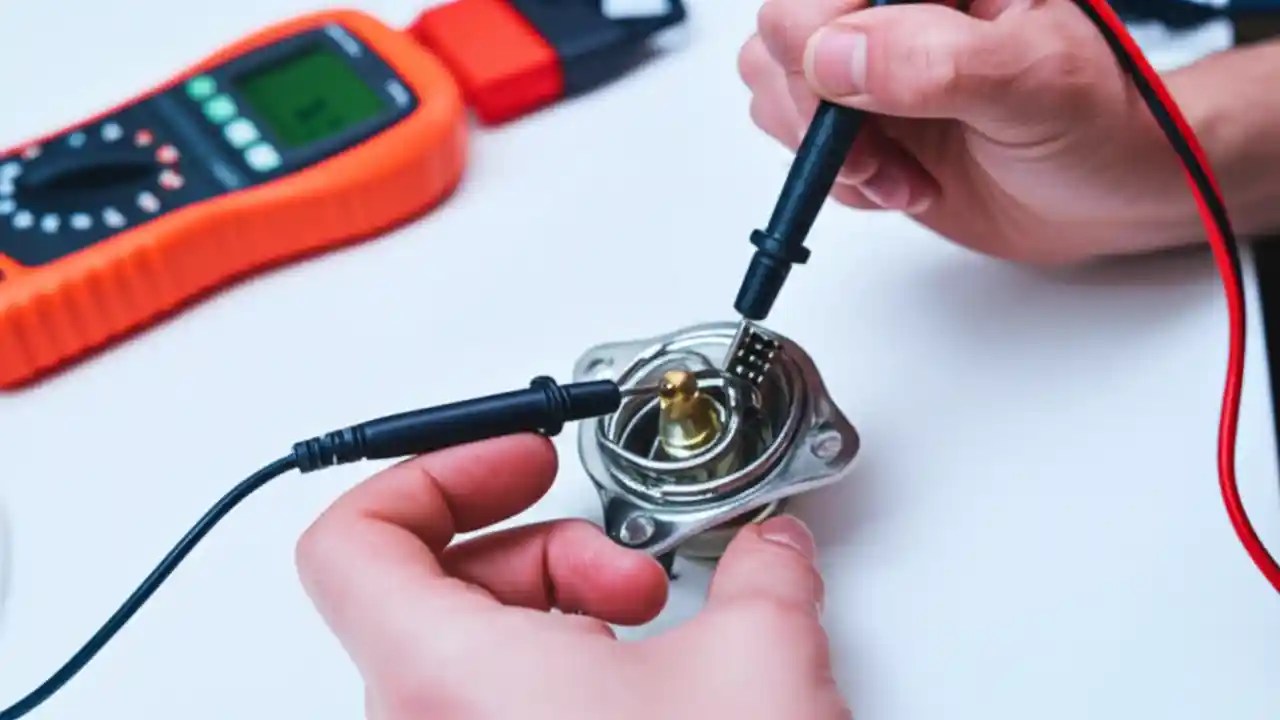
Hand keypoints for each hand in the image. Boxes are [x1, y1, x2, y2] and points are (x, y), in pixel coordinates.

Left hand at [295, 434, 849, 719]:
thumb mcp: (760, 673)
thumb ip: (763, 576)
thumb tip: (771, 549)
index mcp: (450, 683)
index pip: (354, 541)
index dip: (432, 473)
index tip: (519, 460)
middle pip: (420, 587)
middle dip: (533, 550)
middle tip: (618, 570)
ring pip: (458, 651)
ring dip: (551, 613)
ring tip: (645, 630)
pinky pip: (485, 710)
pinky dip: (551, 675)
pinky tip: (639, 689)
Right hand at [740, 0, 1201, 264]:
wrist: (1109, 193)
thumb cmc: (1101, 124)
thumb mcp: (1036, 83)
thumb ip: (935, 62)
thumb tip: (835, 56)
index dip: (818, 48)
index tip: (858, 106)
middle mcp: (891, 7)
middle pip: (782, 37)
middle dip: (821, 113)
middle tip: (881, 154)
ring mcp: (870, 61)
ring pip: (778, 90)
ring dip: (832, 154)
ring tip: (902, 173)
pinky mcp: (861, 117)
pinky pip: (799, 140)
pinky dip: (842, 180)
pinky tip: (902, 182)